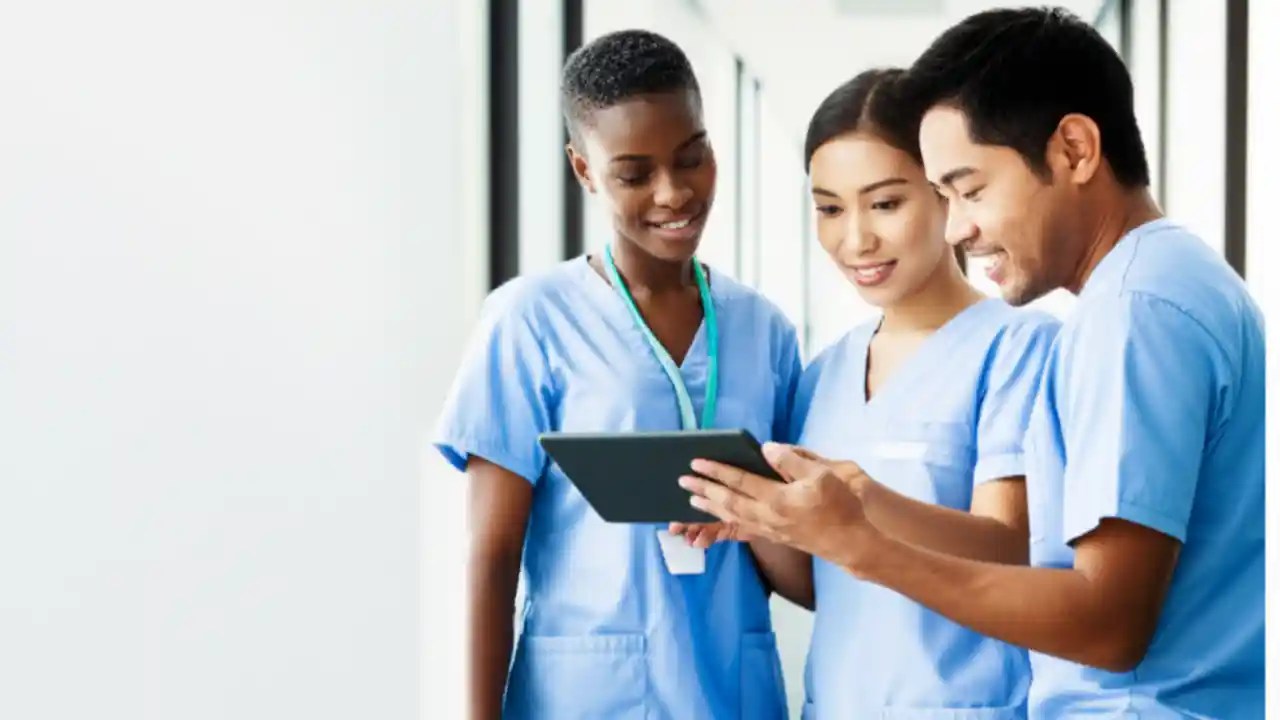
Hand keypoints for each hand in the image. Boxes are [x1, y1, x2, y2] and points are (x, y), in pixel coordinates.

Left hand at [678, 442, 880, 572]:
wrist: (854, 540)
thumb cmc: (842, 505)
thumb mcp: (823, 474)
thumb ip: (792, 461)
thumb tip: (767, 449)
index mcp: (778, 499)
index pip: (740, 482)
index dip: (717, 471)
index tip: (697, 462)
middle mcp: (768, 517)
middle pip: (728, 502)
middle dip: (704, 490)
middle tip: (682, 480)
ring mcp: (770, 529)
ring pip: (732, 518)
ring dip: (710, 508)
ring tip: (691, 500)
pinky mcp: (775, 536)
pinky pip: (743, 529)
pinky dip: (725, 522)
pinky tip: (718, 518)